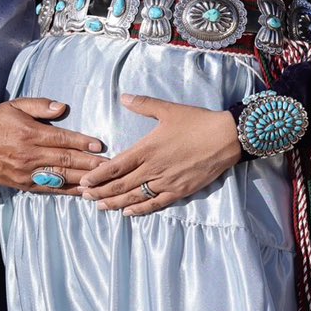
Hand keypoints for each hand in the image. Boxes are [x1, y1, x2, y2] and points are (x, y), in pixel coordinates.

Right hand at [0, 98, 104, 193]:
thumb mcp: (16, 105)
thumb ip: (40, 106)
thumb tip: (63, 108)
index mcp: (30, 133)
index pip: (62, 139)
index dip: (82, 142)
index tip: (99, 145)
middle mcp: (30, 154)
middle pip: (65, 159)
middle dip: (89, 163)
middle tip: (110, 165)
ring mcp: (27, 172)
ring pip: (60, 176)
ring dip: (82, 179)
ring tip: (102, 180)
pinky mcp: (24, 184)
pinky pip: (50, 189)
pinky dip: (67, 191)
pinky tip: (82, 191)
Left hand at [79, 96, 241, 215]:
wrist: (226, 137)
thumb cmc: (197, 121)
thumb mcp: (168, 109)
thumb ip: (143, 104)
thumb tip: (123, 97)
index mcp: (147, 149)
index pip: (116, 166)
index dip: (98, 176)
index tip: (84, 181)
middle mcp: (153, 168)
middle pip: (121, 185)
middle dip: (101, 192)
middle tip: (85, 196)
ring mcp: (166, 182)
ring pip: (135, 197)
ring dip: (115, 203)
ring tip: (100, 207)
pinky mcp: (180, 191)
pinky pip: (156, 203)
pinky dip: (140, 210)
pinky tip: (128, 213)